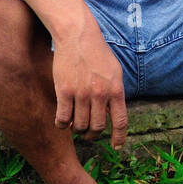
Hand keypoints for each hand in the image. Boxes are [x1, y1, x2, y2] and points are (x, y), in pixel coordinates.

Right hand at [51, 21, 127, 148]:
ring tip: (75, 125)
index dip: (119, 137)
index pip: (120, 121)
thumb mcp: (114, 71)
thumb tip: (113, 114)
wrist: (77, 36)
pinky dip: (62, 125)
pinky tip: (62, 122)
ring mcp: (81, 93)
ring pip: (79, 126)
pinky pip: (63, 119)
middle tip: (88, 134)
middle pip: (97, 128)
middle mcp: (100, 93)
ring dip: (77, 130)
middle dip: (92, 135)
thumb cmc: (97, 53)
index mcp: (116, 89)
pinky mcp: (64, 91)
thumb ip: (115, 92)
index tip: (116, 147)